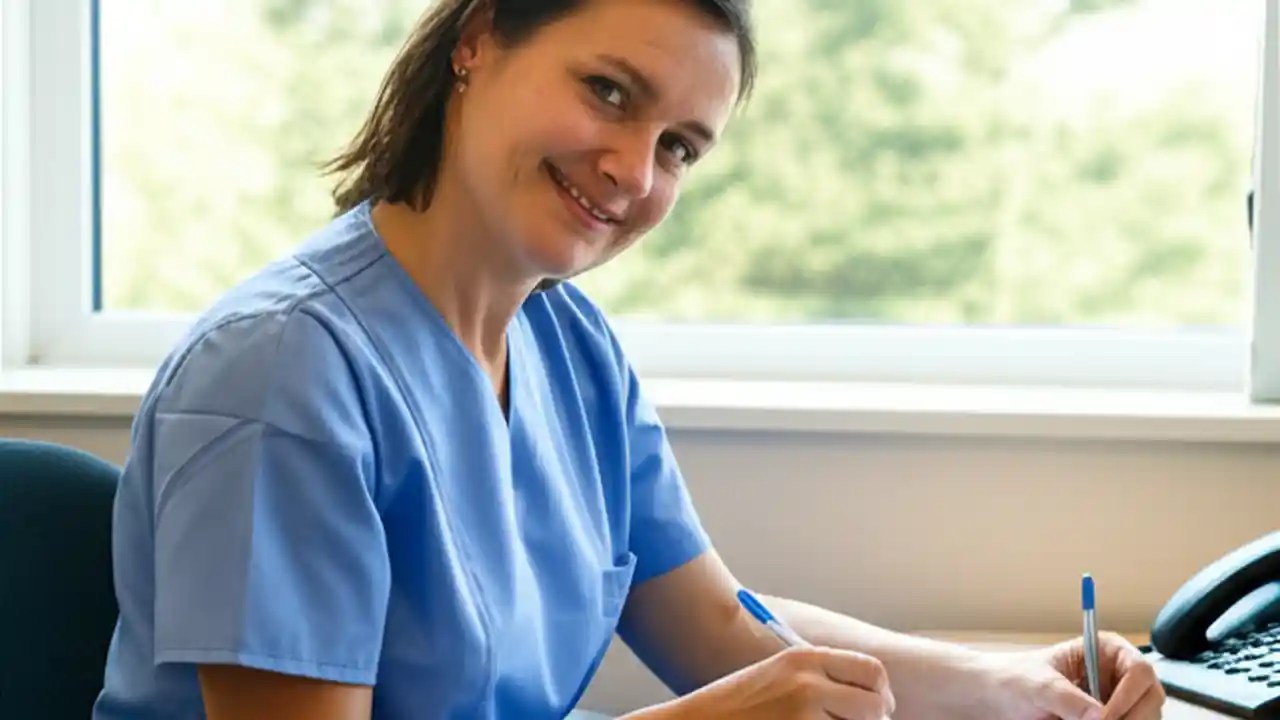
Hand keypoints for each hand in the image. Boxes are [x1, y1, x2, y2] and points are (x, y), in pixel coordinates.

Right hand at [640, 646, 895, 719]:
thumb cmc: (734, 707)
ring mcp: (804, 718)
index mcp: (805, 659)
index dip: (880, 694)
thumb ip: (819, 678)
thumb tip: (873, 697)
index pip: (873, 671)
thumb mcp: (777, 676)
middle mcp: (808, 685)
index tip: (876, 708)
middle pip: (876, 708)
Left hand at [986, 631, 1164, 719]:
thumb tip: (1100, 717)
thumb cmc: (1015, 680)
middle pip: (1150, 699)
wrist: (996, 697)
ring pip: (1145, 718)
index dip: (1129, 695)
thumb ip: (1069, 699)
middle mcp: (1118, 675)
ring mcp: (1117, 700)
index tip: (1105, 716)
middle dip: (1132, 717)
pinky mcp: (1111, 718)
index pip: (1139, 670)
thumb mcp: (1039, 686)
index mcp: (1106, 650)